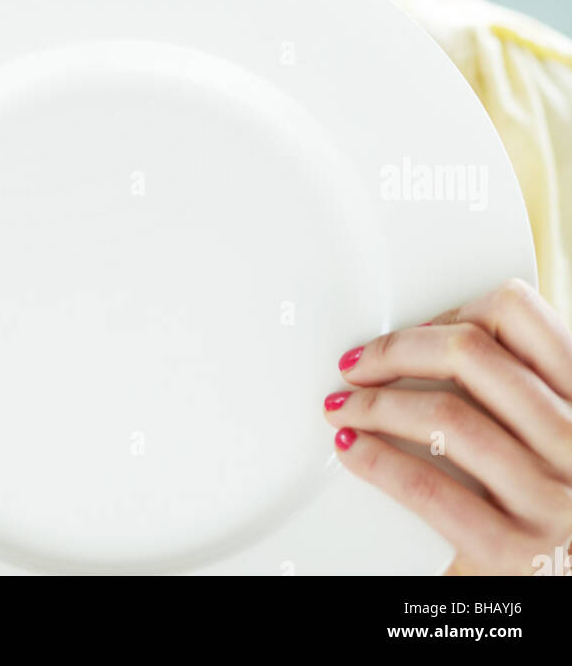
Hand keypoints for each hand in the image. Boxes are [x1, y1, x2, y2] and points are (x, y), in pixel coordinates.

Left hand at [322, 278, 571, 575]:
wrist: (557, 585)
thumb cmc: (546, 501)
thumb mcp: (554, 428)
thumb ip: (515, 381)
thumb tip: (424, 339)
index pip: (519, 312)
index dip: (453, 311)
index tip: (416, 330)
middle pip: (469, 354)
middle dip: (396, 350)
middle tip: (359, 363)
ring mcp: (551, 500)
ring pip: (446, 415)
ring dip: (376, 404)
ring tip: (346, 406)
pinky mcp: (515, 554)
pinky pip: (431, 490)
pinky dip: (378, 462)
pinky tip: (354, 449)